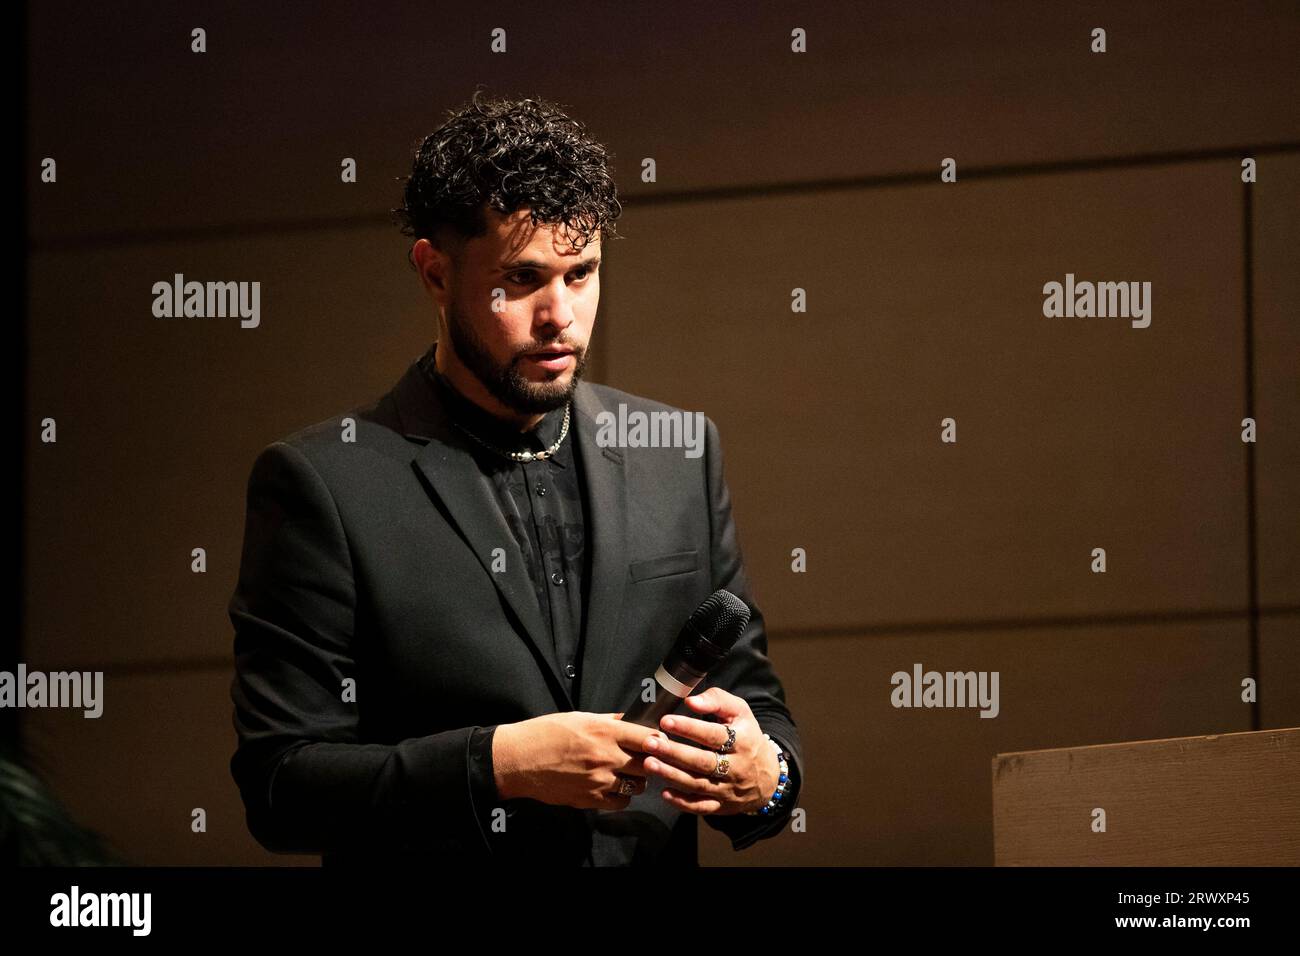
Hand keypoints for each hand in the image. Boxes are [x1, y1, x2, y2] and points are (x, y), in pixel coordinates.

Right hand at [493, 711, 667, 810]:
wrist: (518, 761)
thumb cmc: (545, 734)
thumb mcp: (580, 718)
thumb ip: (609, 721)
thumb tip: (632, 720)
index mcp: (604, 732)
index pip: (648, 737)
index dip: (659, 739)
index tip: (660, 740)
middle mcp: (605, 757)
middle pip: (648, 763)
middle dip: (652, 760)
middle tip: (648, 757)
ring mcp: (599, 781)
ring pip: (638, 785)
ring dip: (639, 779)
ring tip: (630, 772)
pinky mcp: (590, 799)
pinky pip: (621, 802)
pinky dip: (623, 796)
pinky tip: (616, 787)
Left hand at [640, 687, 778, 815]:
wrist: (768, 776)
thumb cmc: (746, 736)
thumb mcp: (740, 712)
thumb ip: (716, 700)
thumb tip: (690, 701)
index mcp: (742, 741)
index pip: (713, 735)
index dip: (689, 728)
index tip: (665, 720)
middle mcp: (736, 767)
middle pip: (703, 762)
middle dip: (674, 753)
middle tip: (649, 743)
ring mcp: (728, 789)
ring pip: (698, 784)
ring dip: (672, 775)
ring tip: (648, 764)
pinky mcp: (722, 806)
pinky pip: (701, 807)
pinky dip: (682, 802)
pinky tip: (664, 793)